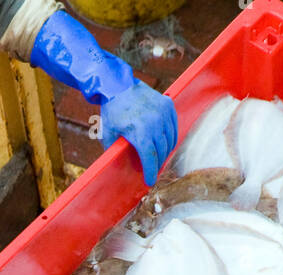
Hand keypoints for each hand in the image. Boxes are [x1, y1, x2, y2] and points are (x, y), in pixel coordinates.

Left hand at [29, 13, 177, 184]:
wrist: (118, 84)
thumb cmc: (112, 111)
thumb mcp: (108, 134)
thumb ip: (115, 151)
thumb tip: (119, 169)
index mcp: (139, 130)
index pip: (150, 157)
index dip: (151, 172)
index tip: (150, 182)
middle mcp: (154, 121)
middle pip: (161, 151)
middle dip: (157, 164)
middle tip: (153, 171)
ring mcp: (163, 112)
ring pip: (169, 141)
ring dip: (164, 152)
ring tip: (157, 159)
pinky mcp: (168, 106)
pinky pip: (173, 128)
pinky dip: (169, 139)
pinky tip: (162, 144)